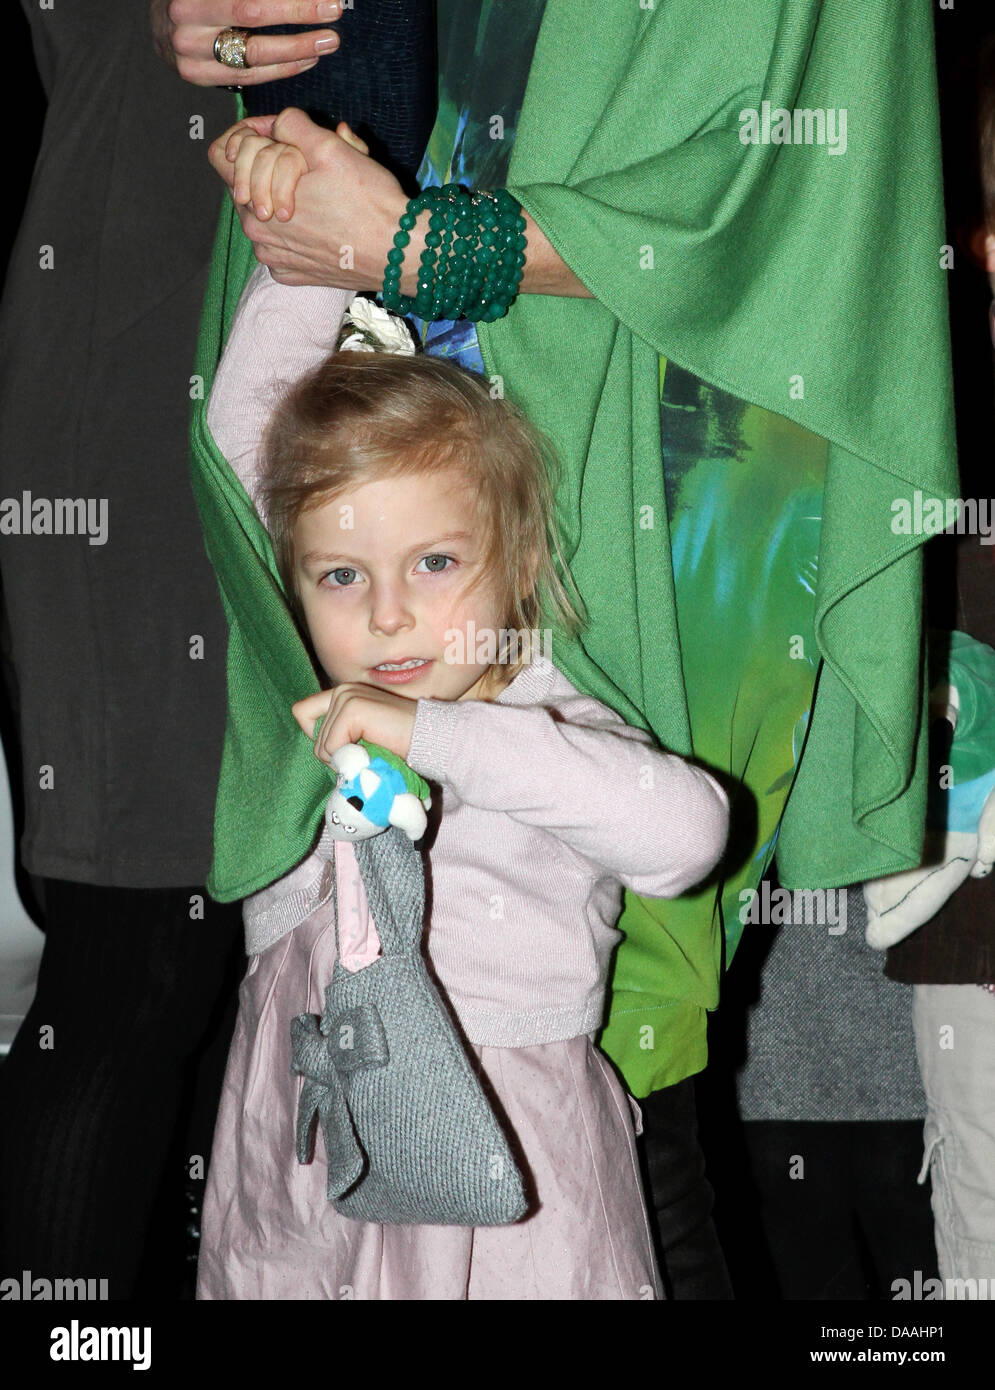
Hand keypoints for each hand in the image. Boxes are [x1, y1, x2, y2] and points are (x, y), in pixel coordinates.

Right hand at [150, 0, 340, 85]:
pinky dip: (282, 69)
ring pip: (254, 56)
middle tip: (332, 16)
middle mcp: (187, 21)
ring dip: (297, 50)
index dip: (292, 3)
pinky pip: (248, 77)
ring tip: (326, 42)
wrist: (159, 23)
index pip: (251, 0)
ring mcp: (190, 53)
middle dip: (299, 19)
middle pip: (253, 21)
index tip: (324, 0)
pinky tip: (305, 60)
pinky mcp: (197, 77)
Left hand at [208, 107, 405, 288]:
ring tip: (322, 192)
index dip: (247, 134)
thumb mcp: (329, 146)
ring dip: (284, 194)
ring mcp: (273, 259)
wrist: (398, 253)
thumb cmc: (367, 202)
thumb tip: (279, 124)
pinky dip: (296, 226)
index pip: (220, 155)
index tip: (276, 133)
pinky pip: (281, 241)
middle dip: (269, 164)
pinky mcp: (292, 275)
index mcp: (253, 201)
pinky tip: (324, 221)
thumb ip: (291, 124)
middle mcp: (256, 236)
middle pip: (243, 182)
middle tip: (307, 163)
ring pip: (264, 211)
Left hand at [292, 683, 417, 764]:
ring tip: (371, 752)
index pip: (302, 713)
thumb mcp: (363, 737)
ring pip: (322, 746)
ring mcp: (346, 697)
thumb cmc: (401, 744)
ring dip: (345, 759)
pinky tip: (372, 753)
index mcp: (343, 694)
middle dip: (336, 755)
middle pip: (313, 737)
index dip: (318, 738)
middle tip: (365, 753)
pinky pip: (332, 748)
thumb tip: (322, 756)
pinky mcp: (352, 709)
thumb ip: (341, 737)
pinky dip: (349, 759)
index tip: (345, 749)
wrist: (430, 739)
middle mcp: (342, 691)